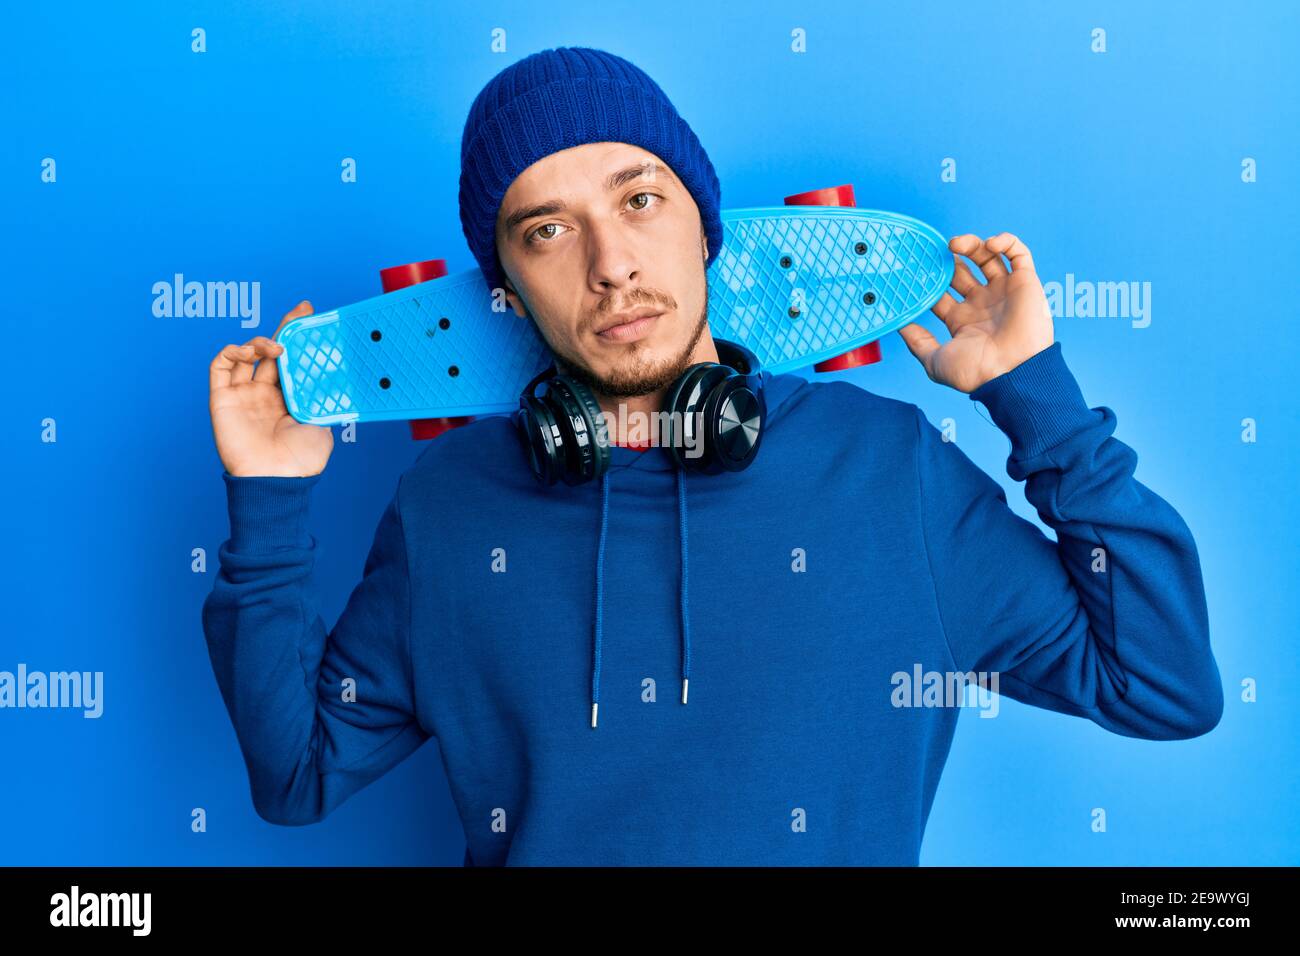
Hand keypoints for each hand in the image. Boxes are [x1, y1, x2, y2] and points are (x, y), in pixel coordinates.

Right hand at [208, 300, 333, 476]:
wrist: (277, 479)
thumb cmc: (302, 460)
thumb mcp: (323, 422)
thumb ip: (323, 397)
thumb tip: (338, 375)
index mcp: (288, 400)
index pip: (291, 362)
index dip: (298, 339)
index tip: (310, 317)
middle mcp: (264, 394)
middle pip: (270, 353)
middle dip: (284, 329)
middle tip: (299, 311)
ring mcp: (243, 395)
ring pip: (245, 355)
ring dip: (259, 342)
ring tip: (276, 347)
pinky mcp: (222, 399)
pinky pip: (220, 366)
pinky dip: (232, 351)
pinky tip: (250, 352)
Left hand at [897, 233, 1054, 392]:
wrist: (1012, 373)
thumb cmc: (975, 373)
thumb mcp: (935, 361)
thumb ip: (917, 342)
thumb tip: (898, 324)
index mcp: (962, 320)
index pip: (942, 292)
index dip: (928, 280)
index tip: (913, 269)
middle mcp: (982, 304)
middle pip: (962, 271)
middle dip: (947, 260)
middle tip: (933, 252)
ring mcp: (1003, 292)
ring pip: (987, 257)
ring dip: (972, 245)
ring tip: (955, 244)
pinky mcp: (1026, 282)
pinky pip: (1018, 253)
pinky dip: (1006, 241)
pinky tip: (990, 245)